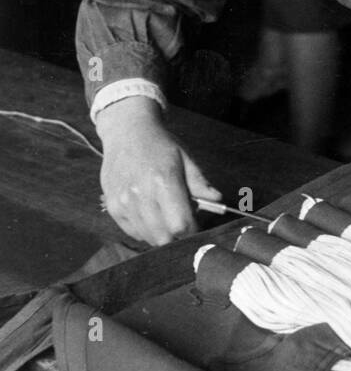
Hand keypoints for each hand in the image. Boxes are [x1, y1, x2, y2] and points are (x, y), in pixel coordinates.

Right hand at [96, 96, 221, 245]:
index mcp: (163, 180)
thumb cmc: (159, 145)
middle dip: (178, 234)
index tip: (196, 223)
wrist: (127, 132)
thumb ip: (200, 183)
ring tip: (165, 213)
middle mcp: (140, 194)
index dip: (192, 229)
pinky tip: (150, 212)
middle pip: (164, 238)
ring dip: (161, 233)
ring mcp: (123, 202)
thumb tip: (217, 199)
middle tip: (181, 218)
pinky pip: (133, 233)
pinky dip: (145, 230)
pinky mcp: (112, 207)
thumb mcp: (185, 158)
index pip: (180, 225)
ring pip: (148, 238)